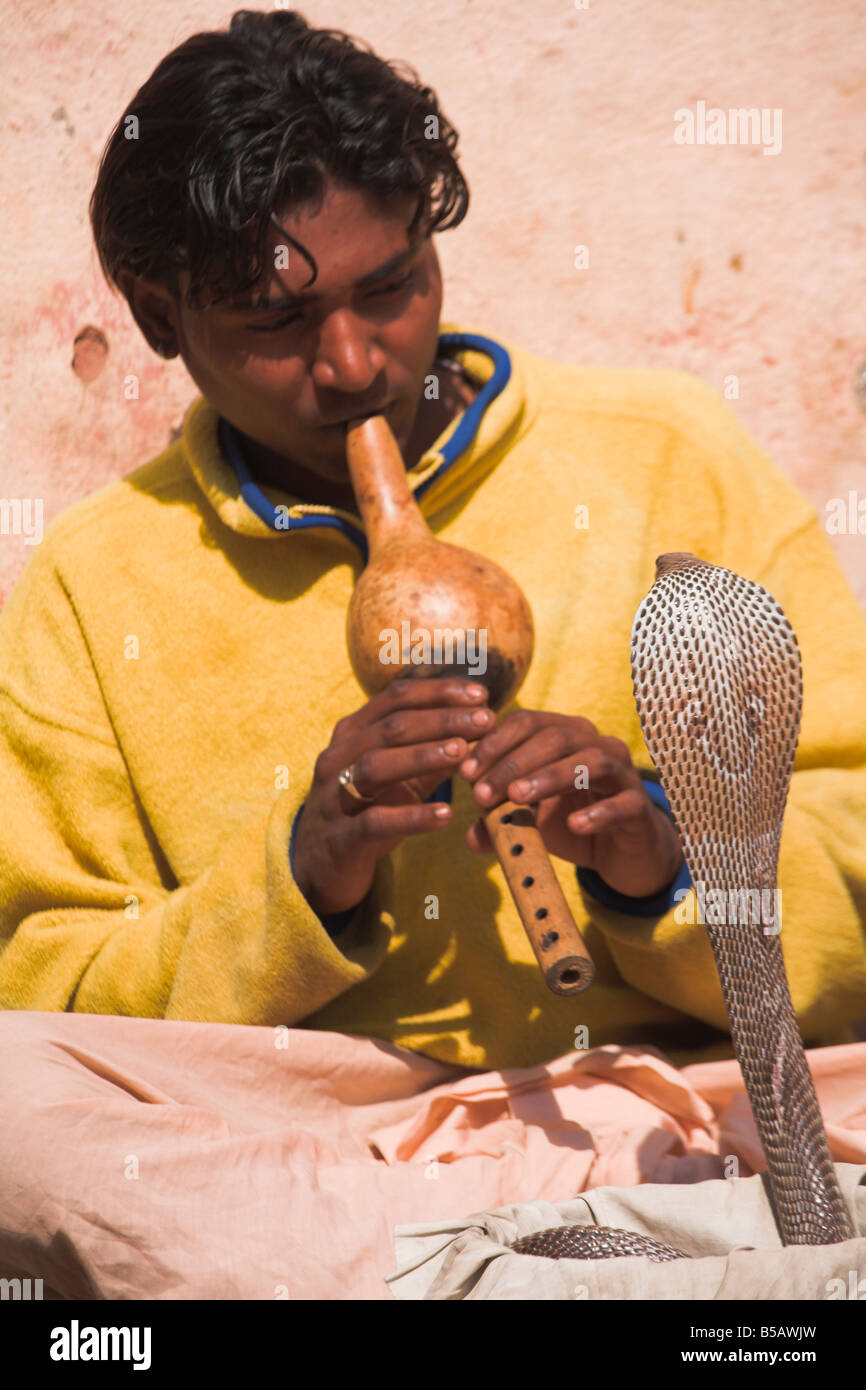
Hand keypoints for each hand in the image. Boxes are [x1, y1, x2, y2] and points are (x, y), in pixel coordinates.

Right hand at [292, 676, 495, 917]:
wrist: (320, 868)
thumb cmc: (364, 812)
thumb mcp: (398, 778)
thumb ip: (430, 754)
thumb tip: (476, 727)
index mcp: (352, 734)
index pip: (396, 698)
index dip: (439, 692)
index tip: (480, 694)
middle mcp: (338, 757)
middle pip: (391, 727)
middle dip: (442, 719)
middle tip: (485, 720)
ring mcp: (334, 797)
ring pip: (376, 765)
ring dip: (423, 756)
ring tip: (464, 753)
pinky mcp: (341, 838)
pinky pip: (376, 822)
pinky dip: (412, 816)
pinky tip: (446, 814)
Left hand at [457, 710, 682, 898]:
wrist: (621, 851)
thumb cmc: (570, 822)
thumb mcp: (528, 821)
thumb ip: (498, 822)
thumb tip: (470, 836)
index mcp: (564, 736)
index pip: (526, 723)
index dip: (493, 744)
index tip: (464, 773)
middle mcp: (594, 744)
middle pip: (554, 737)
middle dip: (512, 763)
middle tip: (480, 793)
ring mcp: (622, 773)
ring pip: (590, 760)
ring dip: (549, 777)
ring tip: (517, 797)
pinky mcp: (639, 806)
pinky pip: (623, 803)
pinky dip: (597, 812)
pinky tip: (573, 825)